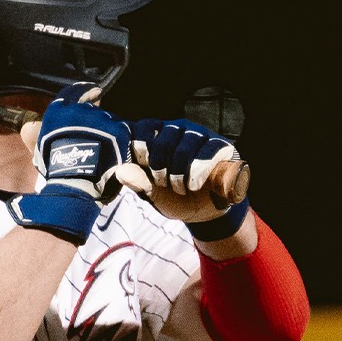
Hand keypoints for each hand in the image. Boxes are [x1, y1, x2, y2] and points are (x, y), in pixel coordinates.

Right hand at [26, 83, 131, 202]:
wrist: (75, 180)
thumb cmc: (55, 169)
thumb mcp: (39, 150)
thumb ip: (33, 136)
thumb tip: (27, 127)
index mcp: (59, 112)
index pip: (72, 93)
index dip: (83, 91)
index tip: (94, 91)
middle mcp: (80, 110)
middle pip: (93, 109)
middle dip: (95, 120)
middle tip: (96, 136)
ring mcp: (100, 119)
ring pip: (108, 119)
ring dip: (108, 129)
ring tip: (106, 147)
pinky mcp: (117, 129)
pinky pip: (122, 129)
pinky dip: (121, 137)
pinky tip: (119, 144)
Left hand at [117, 118, 247, 224]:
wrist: (204, 212)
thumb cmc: (174, 198)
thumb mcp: (153, 194)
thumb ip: (138, 182)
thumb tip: (120, 172)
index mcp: (158, 135)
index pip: (146, 127)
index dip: (142, 148)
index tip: (145, 168)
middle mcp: (179, 129)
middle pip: (165, 140)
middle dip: (161, 167)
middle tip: (164, 184)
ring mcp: (201, 135)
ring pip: (187, 146)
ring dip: (180, 173)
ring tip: (181, 188)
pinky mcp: (221, 145)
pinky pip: (209, 151)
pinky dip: (199, 171)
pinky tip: (195, 184)